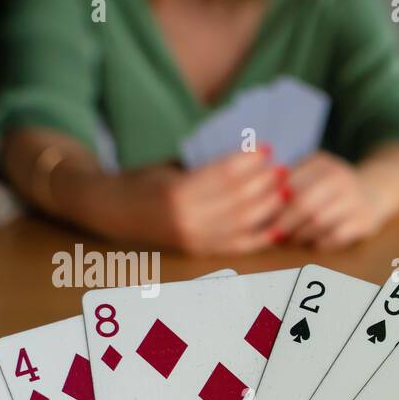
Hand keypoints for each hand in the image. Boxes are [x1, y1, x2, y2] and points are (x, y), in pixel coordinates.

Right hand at [95, 148, 287, 253]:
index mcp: (177, 192)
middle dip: (264, 183)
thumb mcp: (170, 168)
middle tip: (283, 169)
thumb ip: (205, 168)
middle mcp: (187, 219)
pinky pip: (236, 246)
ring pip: (241, 223)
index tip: (267, 148)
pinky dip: (259, 238)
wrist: (113, 211)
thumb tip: (249, 157)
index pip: (223, 174)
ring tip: (285, 191)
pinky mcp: (200, 251)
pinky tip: (278, 228)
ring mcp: (194, 238)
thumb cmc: (144, 181)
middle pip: (237, 199)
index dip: (248, 160)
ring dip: (267, 207)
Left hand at [271, 152, 386, 249]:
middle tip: (273, 235)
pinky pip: (336, 236)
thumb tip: (257, 202)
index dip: (273, 203)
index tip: (262, 217)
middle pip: (303, 203)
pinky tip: (314, 243)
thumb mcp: (312, 171)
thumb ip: (286, 180)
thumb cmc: (331, 186)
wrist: (375, 191)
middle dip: (285, 223)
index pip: (289, 183)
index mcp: (321, 162)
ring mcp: (355, 199)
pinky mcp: (365, 220)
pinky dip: (321, 242)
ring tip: (292, 239)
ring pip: (319, 222)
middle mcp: (340, 177)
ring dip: (301, 235)